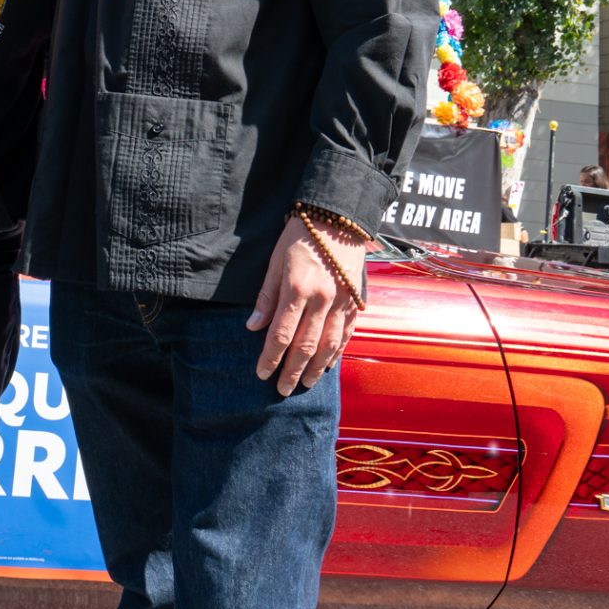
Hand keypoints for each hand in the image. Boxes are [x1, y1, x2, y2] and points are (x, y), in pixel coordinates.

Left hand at [247, 212, 366, 395]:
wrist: (338, 218)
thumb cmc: (301, 236)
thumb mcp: (276, 261)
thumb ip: (266, 296)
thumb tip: (253, 326)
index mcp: (297, 289)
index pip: (280, 334)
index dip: (270, 358)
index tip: (261, 373)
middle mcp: (322, 299)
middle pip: (305, 346)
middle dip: (292, 371)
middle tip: (282, 390)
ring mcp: (342, 302)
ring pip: (329, 345)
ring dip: (316, 368)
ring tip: (305, 383)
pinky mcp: (355, 301)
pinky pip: (346, 333)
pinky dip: (337, 352)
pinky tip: (328, 364)